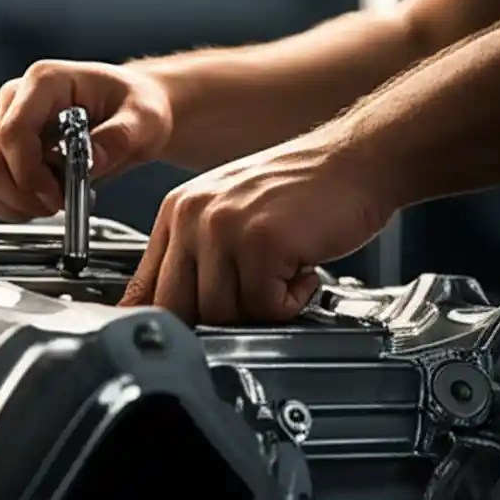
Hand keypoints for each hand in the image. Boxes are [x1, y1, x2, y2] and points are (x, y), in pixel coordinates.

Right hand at [0, 59, 173, 220]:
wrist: (133, 112)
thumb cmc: (136, 106)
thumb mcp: (143, 120)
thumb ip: (119, 138)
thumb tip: (91, 161)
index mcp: (44, 82)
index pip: (13, 132)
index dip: (29, 173)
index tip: (57, 197)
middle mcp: (16, 101)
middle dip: (22, 195)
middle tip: (61, 205)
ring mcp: (5, 126)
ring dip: (18, 203)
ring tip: (58, 200)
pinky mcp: (5, 152)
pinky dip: (13, 206)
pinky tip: (45, 200)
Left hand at [118, 128, 396, 322]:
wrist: (356, 160)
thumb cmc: (303, 190)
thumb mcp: (231, 214)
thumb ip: (198, 258)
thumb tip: (174, 313)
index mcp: (178, 211)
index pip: (142, 286)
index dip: (156, 321)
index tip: (170, 340)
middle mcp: (192, 216)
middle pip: (175, 308)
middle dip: (213, 323)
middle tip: (251, 304)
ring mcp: (223, 227)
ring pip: (220, 314)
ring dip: (260, 310)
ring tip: (283, 276)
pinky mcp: (261, 242)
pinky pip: (265, 308)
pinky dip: (291, 302)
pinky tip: (303, 270)